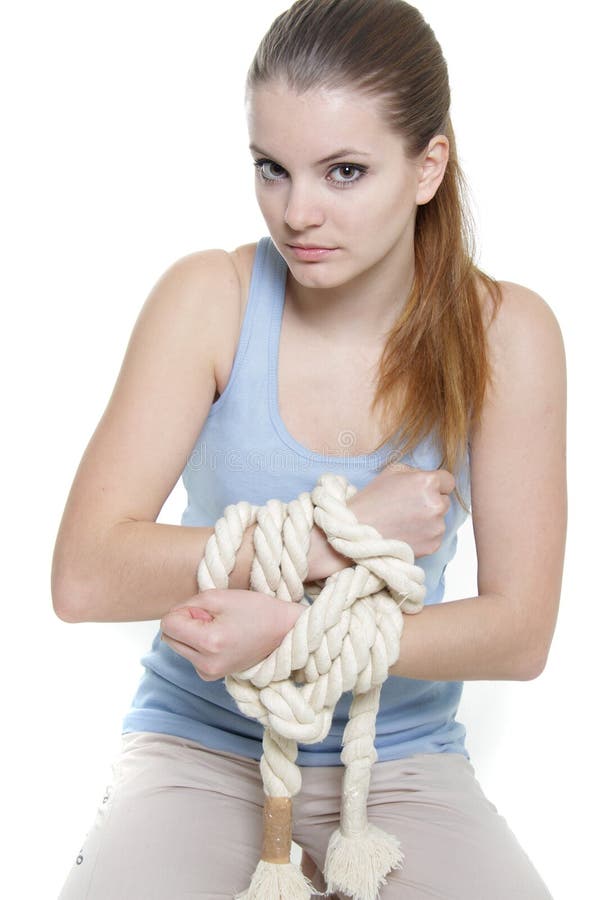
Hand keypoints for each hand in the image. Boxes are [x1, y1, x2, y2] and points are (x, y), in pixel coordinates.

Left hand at [160, 588, 304, 680]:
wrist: (284, 633)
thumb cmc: (257, 610)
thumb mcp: (219, 596)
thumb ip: (188, 605)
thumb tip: (172, 618)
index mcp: (209, 643)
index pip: (167, 625)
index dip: (183, 611)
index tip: (205, 610)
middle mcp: (205, 664)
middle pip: (168, 638)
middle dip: (185, 623)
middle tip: (213, 617)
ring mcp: (208, 673)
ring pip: (178, 646)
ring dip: (192, 633)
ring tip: (220, 627)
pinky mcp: (211, 675)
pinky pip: (190, 654)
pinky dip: (199, 644)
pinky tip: (223, 638)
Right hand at [347, 462, 455, 557]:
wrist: (357, 532)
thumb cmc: (371, 500)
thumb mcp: (391, 472)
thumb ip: (416, 472)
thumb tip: (430, 478)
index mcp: (428, 482)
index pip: (448, 480)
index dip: (438, 484)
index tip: (427, 490)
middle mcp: (437, 504)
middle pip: (445, 500)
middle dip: (432, 502)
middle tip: (409, 507)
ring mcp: (436, 527)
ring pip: (440, 519)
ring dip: (429, 520)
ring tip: (404, 522)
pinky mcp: (433, 545)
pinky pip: (435, 536)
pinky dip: (425, 535)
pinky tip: (406, 533)